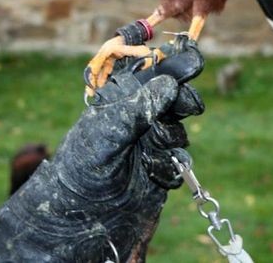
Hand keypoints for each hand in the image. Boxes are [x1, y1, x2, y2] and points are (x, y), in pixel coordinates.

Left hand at [0, 36, 204, 261]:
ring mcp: (149, 143)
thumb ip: (137, 108)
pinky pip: (180, 161)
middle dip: (182, 100)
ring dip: (171, 138)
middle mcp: (136, 117)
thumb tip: (168, 82)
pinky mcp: (161, 170)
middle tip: (186, 105)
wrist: (81, 216)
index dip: (171, 63)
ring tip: (151, 149)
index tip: (191, 57)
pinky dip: (170, 166)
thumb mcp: (105, 133)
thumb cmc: (81, 167)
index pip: (148, 72)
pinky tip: (153, 173)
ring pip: (179, 129)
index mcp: (118, 100)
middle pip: (173, 97)